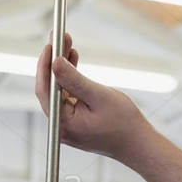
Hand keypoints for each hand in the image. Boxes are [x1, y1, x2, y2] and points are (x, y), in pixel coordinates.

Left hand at [35, 33, 148, 160]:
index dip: (44, 66)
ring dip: (62, 68)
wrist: (137, 143)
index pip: (45, 91)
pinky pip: (67, 95)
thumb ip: (74, 80)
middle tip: (59, 38)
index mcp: (63, 124)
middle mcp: (61, 126)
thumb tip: (54, 63)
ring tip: (67, 44)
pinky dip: (70, 79)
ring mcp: (67, 124)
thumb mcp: (98, 96)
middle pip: (50, 89)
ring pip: (59, 90)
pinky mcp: (75, 120)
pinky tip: (73, 60)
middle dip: (54, 62)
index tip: (49, 46)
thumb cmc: (123, 123)